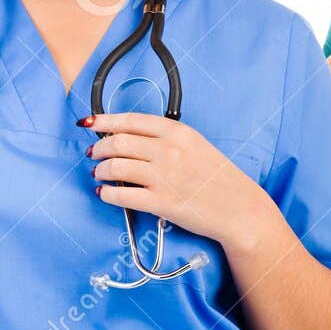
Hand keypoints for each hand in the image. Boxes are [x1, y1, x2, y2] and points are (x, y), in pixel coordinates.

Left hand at [85, 112, 270, 252]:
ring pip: (115, 167)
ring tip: (99, 173)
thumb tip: (130, 138)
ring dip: (100, 170)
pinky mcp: (161, 203)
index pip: (131, 120)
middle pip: (118, 142)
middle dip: (99, 147)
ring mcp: (164, 177)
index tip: (89, 122)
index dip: (104, 120)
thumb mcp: (197, 146)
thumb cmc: (220, 179)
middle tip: (94, 153)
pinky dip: (107, 194)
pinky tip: (105, 193)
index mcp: (179, 133)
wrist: (240, 209)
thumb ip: (167, 139)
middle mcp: (169, 151)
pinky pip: (121, 196)